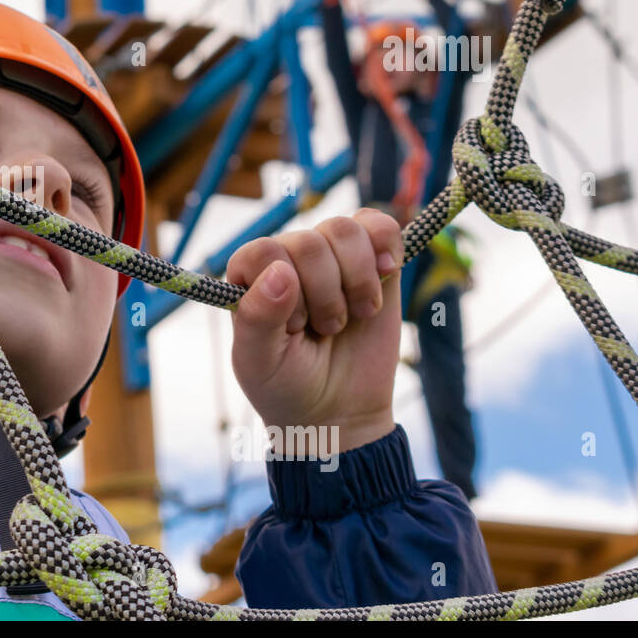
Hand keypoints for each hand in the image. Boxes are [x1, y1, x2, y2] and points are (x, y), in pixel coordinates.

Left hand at [226, 209, 402, 452]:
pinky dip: (387, 246)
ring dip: (355, 281)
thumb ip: (258, 317)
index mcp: (250, 276)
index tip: (293, 327)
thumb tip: (280, 271)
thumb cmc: (285, 385)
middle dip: (323, 296)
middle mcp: (288, 259)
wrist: (338, 413)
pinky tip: (385, 275)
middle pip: (309, 243)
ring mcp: (332, 259)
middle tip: (323, 329)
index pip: (264, 250)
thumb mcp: (258, 361)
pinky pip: (380, 225)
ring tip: (353, 315)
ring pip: (345, 229)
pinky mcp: (373, 263)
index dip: (285, 289)